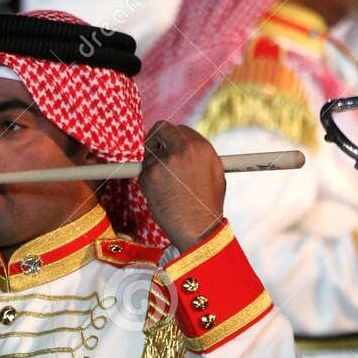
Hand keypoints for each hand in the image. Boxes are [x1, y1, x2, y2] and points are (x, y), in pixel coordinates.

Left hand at [139, 121, 225, 250]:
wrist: (198, 228)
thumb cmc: (207, 205)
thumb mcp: (214, 173)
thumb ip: (199, 155)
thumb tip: (187, 145)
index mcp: (201, 147)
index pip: (179, 129)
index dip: (172, 139)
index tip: (168, 147)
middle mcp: (183, 148)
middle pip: (160, 128)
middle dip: (155, 139)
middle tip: (154, 151)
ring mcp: (164, 161)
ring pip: (149, 152)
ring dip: (152, 165)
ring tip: (166, 187)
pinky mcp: (149, 174)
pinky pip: (142, 171)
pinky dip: (147, 181)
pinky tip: (161, 195)